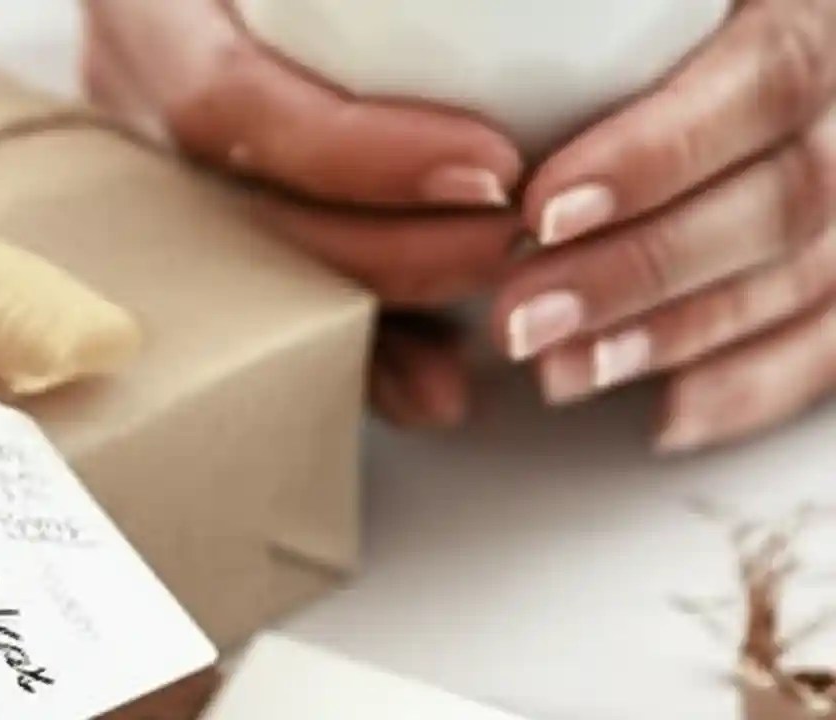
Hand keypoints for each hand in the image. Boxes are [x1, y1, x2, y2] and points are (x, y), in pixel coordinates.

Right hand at [83, 0, 523, 425]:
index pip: (230, 103)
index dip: (357, 154)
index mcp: (143, 10)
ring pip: (256, 270)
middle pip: (247, 213)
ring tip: (476, 347)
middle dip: (388, 255)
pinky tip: (427, 380)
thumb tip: (481, 139)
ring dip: (371, 322)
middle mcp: (128, 96)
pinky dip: (349, 346)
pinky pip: (264, 291)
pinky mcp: (187, 201)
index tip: (491, 168)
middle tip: (514, 248)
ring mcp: (149, 160)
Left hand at [494, 0, 835, 451]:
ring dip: (670, 338)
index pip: (764, 80)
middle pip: (780, 199)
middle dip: (636, 272)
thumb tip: (481, 87)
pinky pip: (827, 345)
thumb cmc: (681, 41)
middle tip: (520, 318)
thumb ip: (599, 41)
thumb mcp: (658, 17)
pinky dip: (745, 389)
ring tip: (561, 372)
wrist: (760, 99)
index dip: (656, 154)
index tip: (543, 212)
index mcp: (810, 18)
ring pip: (799, 281)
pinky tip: (664, 416)